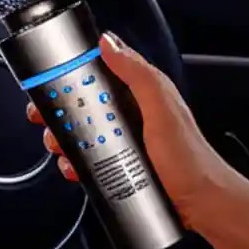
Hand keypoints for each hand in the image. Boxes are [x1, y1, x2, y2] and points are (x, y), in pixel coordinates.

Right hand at [26, 31, 230, 229]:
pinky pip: (87, 157)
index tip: (50, 80)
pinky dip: (74, 161)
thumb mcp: (162, 108)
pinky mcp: (117, 165)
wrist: (202, 205)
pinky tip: (73, 168)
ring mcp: (123, 140)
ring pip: (80, 132)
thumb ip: (137, 74)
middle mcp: (130, 113)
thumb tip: (108, 43)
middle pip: (82, 103)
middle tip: (46, 119)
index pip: (100, 70)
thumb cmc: (190, 159)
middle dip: (59, 110)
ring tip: (60, 147)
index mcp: (140, 92)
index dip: (71, 72)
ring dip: (63, 138)